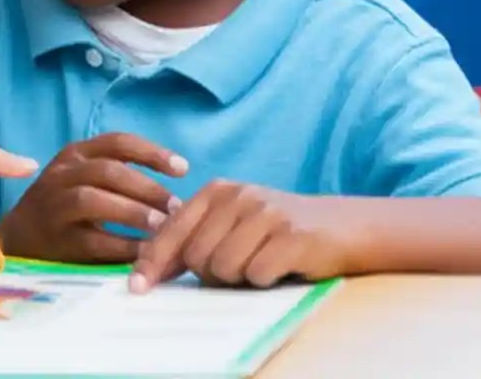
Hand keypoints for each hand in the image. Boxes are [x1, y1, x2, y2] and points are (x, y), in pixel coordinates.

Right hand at [0, 132, 187, 263]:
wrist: (19, 238)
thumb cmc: (65, 207)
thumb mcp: (84, 179)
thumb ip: (119, 178)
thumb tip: (175, 194)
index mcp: (74, 155)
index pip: (117, 143)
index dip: (153, 153)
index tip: (183, 169)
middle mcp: (61, 175)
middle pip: (109, 171)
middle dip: (148, 188)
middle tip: (176, 208)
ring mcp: (54, 206)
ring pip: (95, 200)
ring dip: (134, 212)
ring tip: (162, 228)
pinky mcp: (55, 239)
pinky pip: (92, 240)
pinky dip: (122, 245)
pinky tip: (145, 252)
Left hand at [130, 181, 366, 292]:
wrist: (342, 227)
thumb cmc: (276, 232)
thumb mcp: (231, 224)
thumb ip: (193, 239)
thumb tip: (148, 272)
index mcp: (216, 192)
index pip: (171, 231)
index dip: (152, 262)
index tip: (138, 287)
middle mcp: (238, 196)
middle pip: (195, 256)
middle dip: (209, 274)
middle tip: (237, 268)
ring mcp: (266, 213)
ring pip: (223, 268)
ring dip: (239, 279)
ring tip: (260, 264)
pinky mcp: (292, 236)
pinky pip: (256, 275)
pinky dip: (265, 280)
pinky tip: (281, 267)